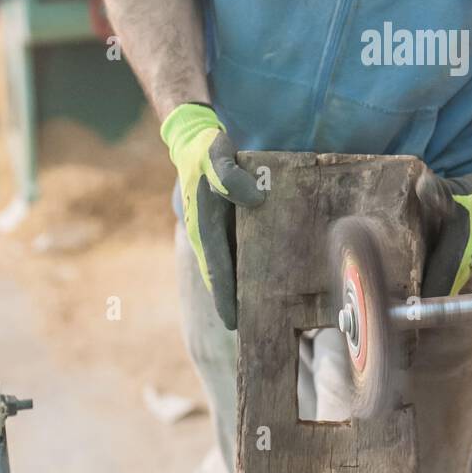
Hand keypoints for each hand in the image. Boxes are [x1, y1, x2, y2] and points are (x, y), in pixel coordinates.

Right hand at [161, 103, 264, 329]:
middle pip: (225, 277)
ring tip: (269, 314)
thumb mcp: (217, 156)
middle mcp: (210, 236)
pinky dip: (253, 268)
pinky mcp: (229, 227)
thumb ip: (230, 176)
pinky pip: (241, 252)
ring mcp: (218, 233)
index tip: (235, 324)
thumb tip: (253, 198)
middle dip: (238, 303)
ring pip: (233, 268)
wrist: (196, 141)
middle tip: (258, 331)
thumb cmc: (206, 151)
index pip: (216, 270)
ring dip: (246, 289)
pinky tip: (274, 277)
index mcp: (204, 227)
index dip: (225, 298)